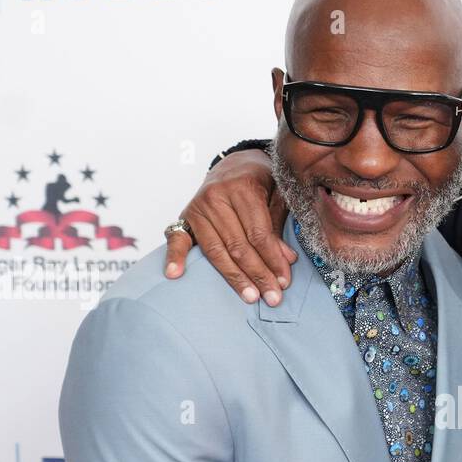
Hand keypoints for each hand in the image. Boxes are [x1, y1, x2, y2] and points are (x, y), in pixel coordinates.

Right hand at [163, 149, 295, 305]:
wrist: (235, 164)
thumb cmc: (259, 182)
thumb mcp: (276, 196)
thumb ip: (278, 226)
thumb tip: (287, 260)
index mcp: (243, 187)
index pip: (259, 234)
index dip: (273, 260)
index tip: (284, 281)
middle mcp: (217, 196)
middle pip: (238, 245)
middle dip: (258, 274)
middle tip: (273, 297)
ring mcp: (198, 207)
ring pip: (216, 250)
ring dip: (234, 277)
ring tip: (250, 297)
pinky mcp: (185, 216)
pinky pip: (177, 238)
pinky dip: (174, 256)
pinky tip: (175, 274)